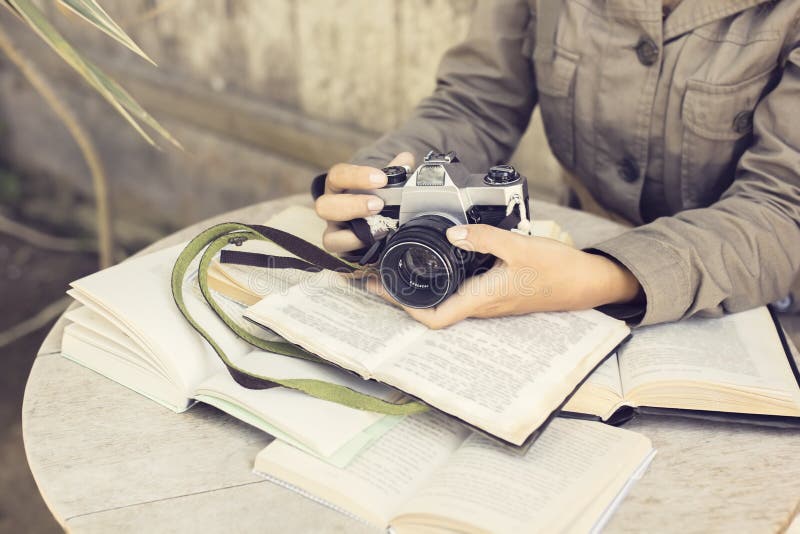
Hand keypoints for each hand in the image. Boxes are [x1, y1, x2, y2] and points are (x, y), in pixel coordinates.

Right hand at [315, 152, 414, 252]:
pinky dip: (357, 249)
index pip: (338, 175)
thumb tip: (406, 158)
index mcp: (339, 187)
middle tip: (378, 204)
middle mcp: (331, 210)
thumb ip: (395, 171)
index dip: (357, 177)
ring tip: (380, 228)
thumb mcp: (385, 184)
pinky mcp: (342, 251)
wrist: (375, 221)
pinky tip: (376, 242)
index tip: (381, 179)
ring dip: (353, 235)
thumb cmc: (376, 197)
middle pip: (323, 206)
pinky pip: (343, 255)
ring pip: (328, 237)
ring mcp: (335, 233)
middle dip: (352, 205)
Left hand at [366, 224, 640, 328]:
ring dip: (419, 287)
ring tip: (396, 264)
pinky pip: (460, 289)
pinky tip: (436, 257)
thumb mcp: (521, 247)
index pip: (435, 316)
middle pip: (432, 309)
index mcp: (482, 298)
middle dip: (402, 295)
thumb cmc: (558, 270)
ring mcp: (488, 299)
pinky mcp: (495, 290)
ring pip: (444, 299)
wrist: (586, 281)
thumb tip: (452, 232)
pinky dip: (440, 278)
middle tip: (378, 274)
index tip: (382, 289)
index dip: (405, 307)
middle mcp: (481, 304)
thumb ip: (485, 238)